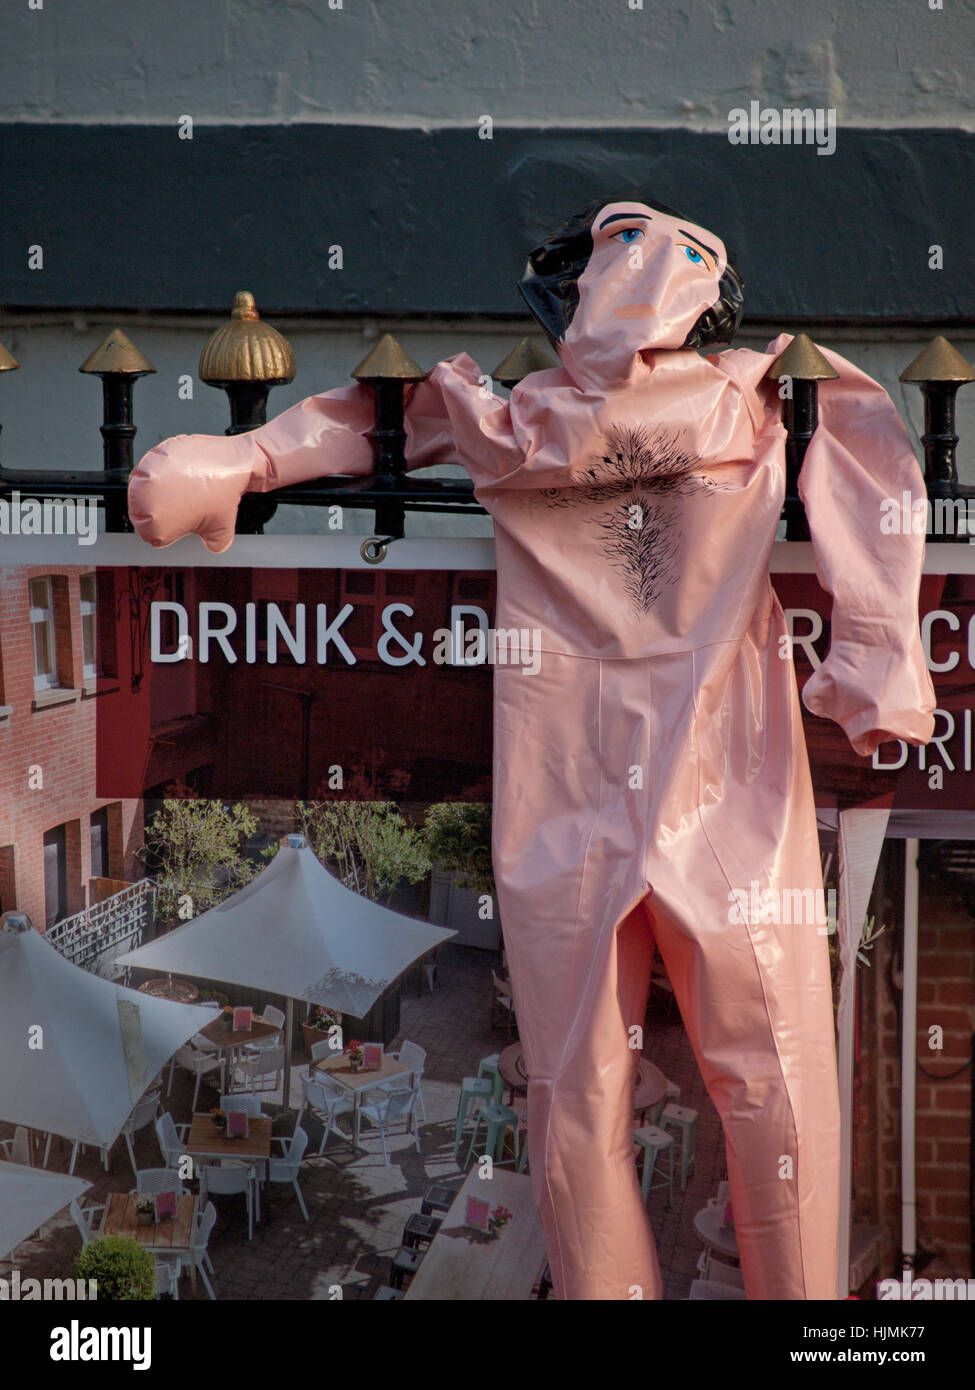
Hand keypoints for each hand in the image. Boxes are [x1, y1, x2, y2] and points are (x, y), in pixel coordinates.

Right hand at [128, 432, 263, 552]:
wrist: (233, 465)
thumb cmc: (225, 495)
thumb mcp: (221, 533)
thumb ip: (212, 546)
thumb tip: (212, 547)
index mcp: (156, 525)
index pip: (146, 532)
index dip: (163, 527)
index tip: (175, 519)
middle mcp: (145, 500)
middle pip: (138, 509)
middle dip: (157, 507)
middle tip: (177, 503)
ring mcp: (147, 475)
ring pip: (139, 487)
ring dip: (155, 488)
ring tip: (179, 487)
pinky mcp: (152, 454)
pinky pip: (149, 465)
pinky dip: (160, 469)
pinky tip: (178, 472)